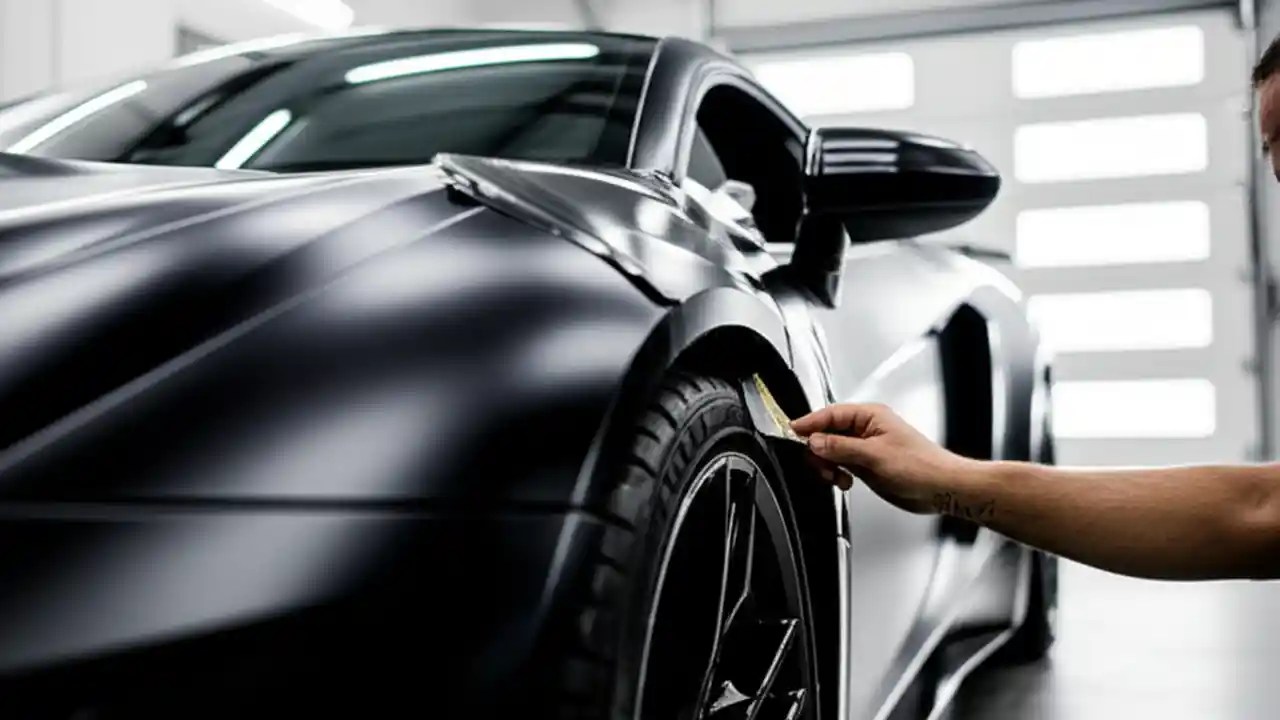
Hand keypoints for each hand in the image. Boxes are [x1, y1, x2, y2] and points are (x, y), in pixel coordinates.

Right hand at [791, 403, 977, 514]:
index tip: (793, 432)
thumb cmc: (921, 466)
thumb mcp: (874, 455)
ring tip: (837, 477)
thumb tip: (815, 441)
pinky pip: (842, 465)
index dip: (810, 423)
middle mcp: (867, 429)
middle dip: (819, 450)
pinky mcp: (868, 465)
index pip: (831, 414)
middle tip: (821, 465)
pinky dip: (838, 474)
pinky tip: (845, 482)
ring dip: (829, 465)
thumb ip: (840, 447)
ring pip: (832, 451)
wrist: (941, 488)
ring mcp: (867, 447)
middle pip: (828, 433)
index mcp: (870, 416)